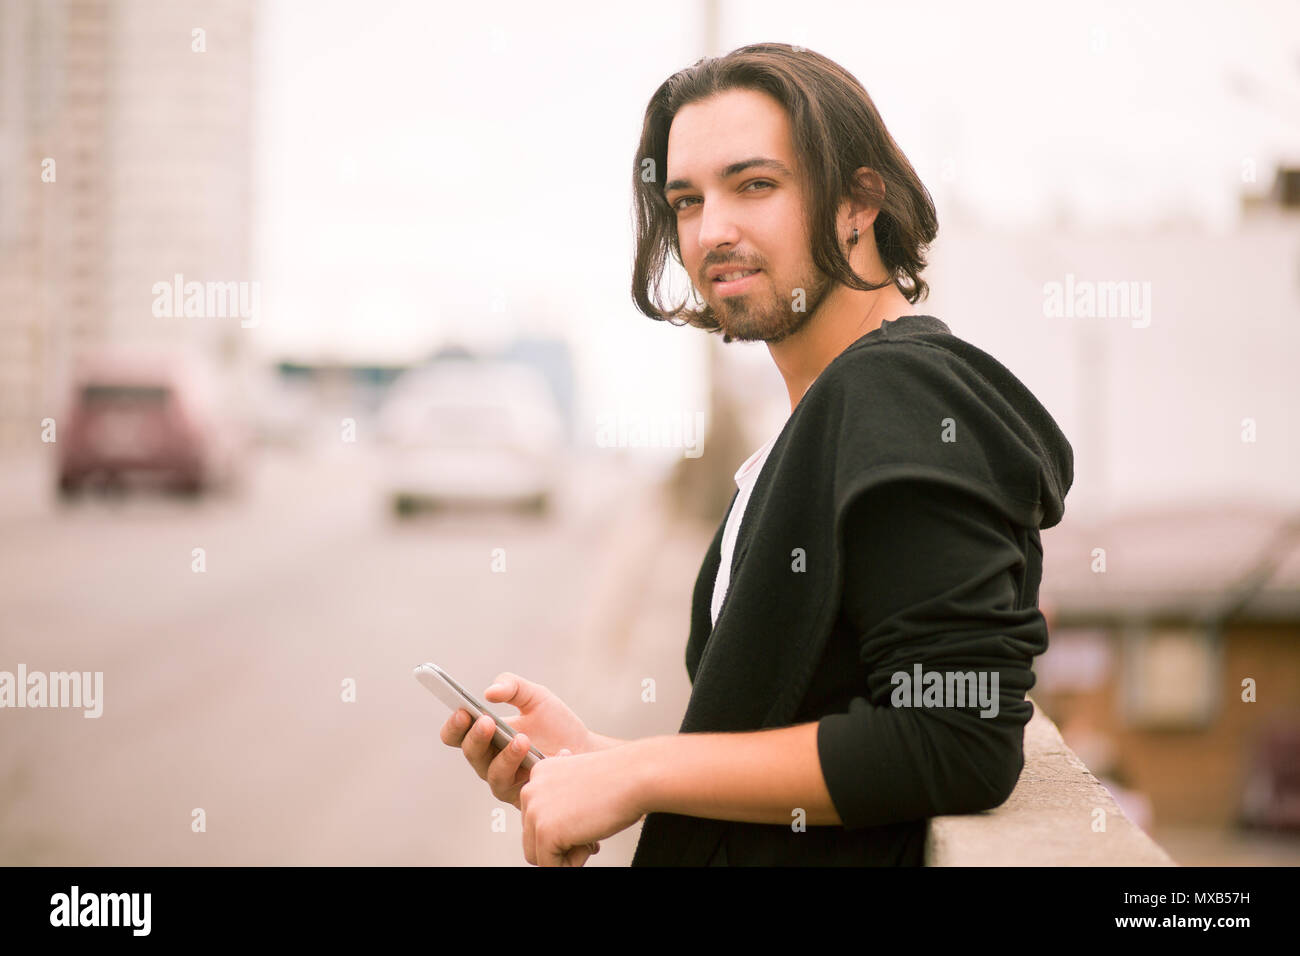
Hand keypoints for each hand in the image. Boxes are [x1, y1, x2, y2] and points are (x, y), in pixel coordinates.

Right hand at [437, 672, 592, 815]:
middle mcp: (489, 761)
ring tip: (522, 739)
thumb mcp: (535, 696)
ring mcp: (506, 782)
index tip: (463, 711)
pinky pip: (528, 788)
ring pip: (495, 776)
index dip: (453, 726)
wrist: (585, 747)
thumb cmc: (554, 723)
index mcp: (484, 736)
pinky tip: (562, 753)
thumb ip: (512, 686)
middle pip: (470, 754)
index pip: (454, 736)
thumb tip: (489, 692)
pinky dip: (544, 768)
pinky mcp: (527, 798)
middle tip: (489, 721)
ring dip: (506, 757)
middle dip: (477, 737)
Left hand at [520, 744, 648, 865]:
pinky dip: (572, 864)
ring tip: (590, 838)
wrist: (636, 776)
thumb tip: (557, 826)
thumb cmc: (619, 780)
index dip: (562, 827)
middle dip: (562, 843)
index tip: (584, 817)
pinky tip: (590, 841)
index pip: (536, 817)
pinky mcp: (545, 831)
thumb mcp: (580, 786)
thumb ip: (561, 801)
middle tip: (589, 833)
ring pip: (537, 854)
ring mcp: (534, 811)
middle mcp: (530, 789)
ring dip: (566, 854)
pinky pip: (549, 866)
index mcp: (540, 774)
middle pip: (532, 837)